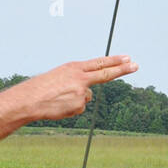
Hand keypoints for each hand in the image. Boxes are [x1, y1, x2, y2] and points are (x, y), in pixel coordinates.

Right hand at [15, 55, 137, 121]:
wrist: (30, 99)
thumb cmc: (42, 88)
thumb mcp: (60, 76)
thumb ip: (77, 79)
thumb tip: (90, 93)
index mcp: (74, 68)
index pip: (98, 63)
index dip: (114, 61)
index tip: (127, 58)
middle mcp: (80, 77)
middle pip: (106, 73)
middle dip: (122, 69)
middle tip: (136, 65)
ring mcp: (81, 91)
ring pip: (86, 97)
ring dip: (75, 100)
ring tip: (59, 99)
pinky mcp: (80, 105)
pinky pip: (80, 108)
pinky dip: (71, 109)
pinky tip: (61, 106)